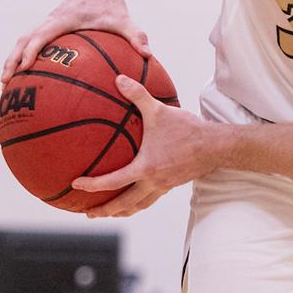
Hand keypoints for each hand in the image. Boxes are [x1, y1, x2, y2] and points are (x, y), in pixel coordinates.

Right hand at [2, 0, 149, 82]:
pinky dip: (22, 58)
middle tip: (4, 84)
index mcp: (61, 21)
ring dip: (11, 61)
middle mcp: (48, 22)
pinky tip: (25, 77)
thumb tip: (148, 54)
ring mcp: (46, 25)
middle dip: (11, 62)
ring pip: (21, 42)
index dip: (30, 52)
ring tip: (5, 85)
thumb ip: (135, 36)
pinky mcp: (48, 29)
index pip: (40, 36)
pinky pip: (30, 44)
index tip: (24, 69)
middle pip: (21, 41)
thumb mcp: (124, 21)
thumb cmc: (110, 5)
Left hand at [72, 76, 217, 217]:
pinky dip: (139, 203)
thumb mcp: (159, 110)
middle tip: (89, 214)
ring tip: (110, 213)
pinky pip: (152, 199)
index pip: (113, 181)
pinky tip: (136, 197)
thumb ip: (137, 95)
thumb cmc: (187, 129)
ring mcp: (164, 186)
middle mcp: (154, 181)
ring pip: (140, 206)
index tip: (77, 184)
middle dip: (105, 211)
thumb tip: (118, 79)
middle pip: (125, 204)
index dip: (93, 185)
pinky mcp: (173, 184)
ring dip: (123, 211)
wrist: (216, 146)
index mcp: (146, 168)